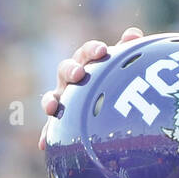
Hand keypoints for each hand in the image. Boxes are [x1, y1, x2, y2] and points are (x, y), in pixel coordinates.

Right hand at [38, 27, 144, 148]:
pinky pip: (51, 127)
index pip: (87, 52)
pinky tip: (44, 144)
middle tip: (79, 73)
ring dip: (50, 100)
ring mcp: (63, 99)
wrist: (110, 107)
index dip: (93, 50)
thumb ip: (127, 51)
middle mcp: (71, 79)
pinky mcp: (60, 120)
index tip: (103, 50)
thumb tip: (134, 33)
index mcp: (87, 62)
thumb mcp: (122, 67)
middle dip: (71, 70)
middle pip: (65, 70)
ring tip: (52, 107)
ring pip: (52, 96)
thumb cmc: (114, 81)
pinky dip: (47, 134)